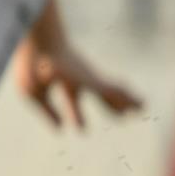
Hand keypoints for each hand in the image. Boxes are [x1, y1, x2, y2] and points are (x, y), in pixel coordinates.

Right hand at [14, 22, 140, 129]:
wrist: (41, 45)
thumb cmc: (33, 66)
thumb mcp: (34, 94)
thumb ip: (49, 112)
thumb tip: (61, 130)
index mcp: (62, 80)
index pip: (72, 100)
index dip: (76, 115)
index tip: (80, 130)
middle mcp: (79, 77)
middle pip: (98, 93)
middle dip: (110, 105)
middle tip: (124, 116)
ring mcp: (88, 76)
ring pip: (111, 91)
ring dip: (126, 101)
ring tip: (142, 108)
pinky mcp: (94, 78)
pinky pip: (114, 90)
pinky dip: (127, 98)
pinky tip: (140, 104)